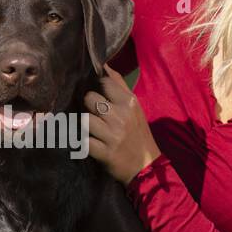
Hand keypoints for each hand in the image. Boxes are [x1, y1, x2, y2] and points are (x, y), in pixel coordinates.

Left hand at [84, 65, 162, 184]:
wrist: (147, 165)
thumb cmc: (138, 133)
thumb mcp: (135, 107)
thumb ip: (119, 86)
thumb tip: (105, 66)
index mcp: (129, 103)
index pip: (104, 83)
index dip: (96, 87)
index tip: (97, 96)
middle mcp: (120, 116)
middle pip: (89, 99)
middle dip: (88, 107)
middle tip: (93, 115)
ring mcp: (112, 135)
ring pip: (84, 120)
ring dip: (85, 126)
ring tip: (91, 130)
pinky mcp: (104, 152)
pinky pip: (84, 142)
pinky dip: (84, 143)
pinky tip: (90, 143)